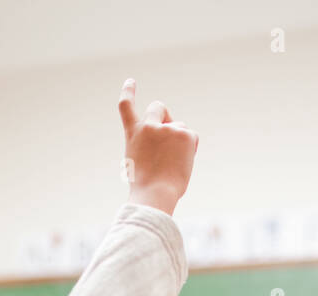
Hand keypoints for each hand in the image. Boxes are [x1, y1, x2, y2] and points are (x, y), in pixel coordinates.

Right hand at [118, 78, 197, 215]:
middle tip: (169, 132)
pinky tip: (183, 161)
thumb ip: (151, 145)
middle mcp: (149, 126)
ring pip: (179, 126)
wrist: (155, 193)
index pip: (126, 107)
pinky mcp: (184, 133)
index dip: (128, 92)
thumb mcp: (140, 161)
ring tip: (173, 162)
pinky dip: (190, 149)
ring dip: (179, 140)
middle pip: (159, 107)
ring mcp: (166, 128)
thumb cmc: (147, 186)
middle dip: (165, 115)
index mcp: (134, 134)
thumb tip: (172, 142)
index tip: (131, 81)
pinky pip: (191, 137)